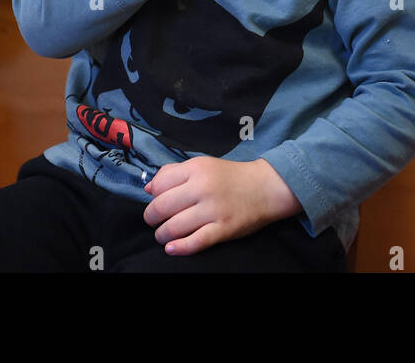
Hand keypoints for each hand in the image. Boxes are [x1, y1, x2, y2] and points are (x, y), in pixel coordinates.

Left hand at [142, 157, 302, 254]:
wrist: (266, 187)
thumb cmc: (231, 176)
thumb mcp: (203, 165)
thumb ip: (174, 172)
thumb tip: (148, 187)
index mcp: (196, 169)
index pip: (159, 185)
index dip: (152, 197)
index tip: (156, 202)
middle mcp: (202, 188)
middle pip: (162, 207)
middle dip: (152, 218)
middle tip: (154, 222)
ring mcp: (213, 210)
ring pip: (174, 227)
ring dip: (162, 235)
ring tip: (163, 236)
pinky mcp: (224, 229)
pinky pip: (196, 241)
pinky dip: (180, 248)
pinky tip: (172, 248)